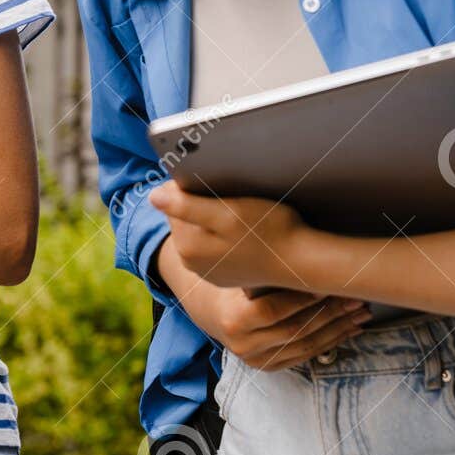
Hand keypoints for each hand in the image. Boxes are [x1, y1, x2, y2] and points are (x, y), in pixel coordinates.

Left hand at [150, 180, 326, 290]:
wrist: (302, 261)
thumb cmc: (270, 231)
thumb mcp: (227, 213)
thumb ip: (187, 206)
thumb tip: (153, 197)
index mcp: (187, 246)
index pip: (172, 201)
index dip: (191, 185)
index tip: (215, 182)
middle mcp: (191, 262)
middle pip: (185, 216)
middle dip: (201, 202)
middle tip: (232, 198)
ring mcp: (207, 270)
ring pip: (200, 228)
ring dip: (214, 216)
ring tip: (240, 213)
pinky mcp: (223, 273)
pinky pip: (215, 244)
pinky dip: (225, 233)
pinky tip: (244, 231)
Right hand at [182, 279, 368, 370]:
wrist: (212, 309)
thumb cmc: (231, 283)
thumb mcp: (242, 272)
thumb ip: (269, 272)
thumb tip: (309, 260)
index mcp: (234, 319)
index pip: (274, 310)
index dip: (304, 298)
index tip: (329, 284)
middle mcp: (244, 345)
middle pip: (296, 330)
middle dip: (331, 314)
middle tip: (356, 298)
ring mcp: (257, 360)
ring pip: (306, 346)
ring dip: (338, 330)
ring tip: (361, 313)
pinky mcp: (269, 366)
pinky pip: (306, 355)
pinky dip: (331, 342)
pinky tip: (349, 329)